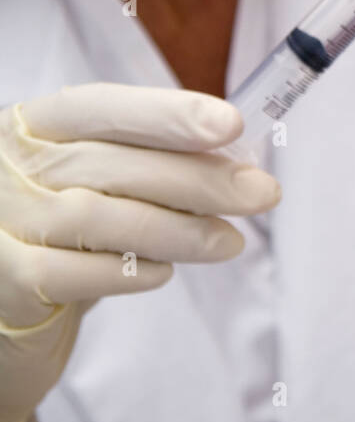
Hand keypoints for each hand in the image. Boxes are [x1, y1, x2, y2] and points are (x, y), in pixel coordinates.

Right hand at [0, 83, 279, 421]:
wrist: (1, 316)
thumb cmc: (60, 238)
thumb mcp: (95, 186)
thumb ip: (147, 167)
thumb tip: (238, 164)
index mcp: (33, 125)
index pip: (101, 105)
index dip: (167, 112)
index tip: (232, 124)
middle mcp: (8, 165)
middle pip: (111, 162)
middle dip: (198, 177)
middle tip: (261, 193)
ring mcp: (0, 220)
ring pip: (98, 216)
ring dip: (177, 229)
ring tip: (229, 242)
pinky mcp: (3, 279)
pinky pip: (72, 273)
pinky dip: (126, 271)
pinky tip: (162, 273)